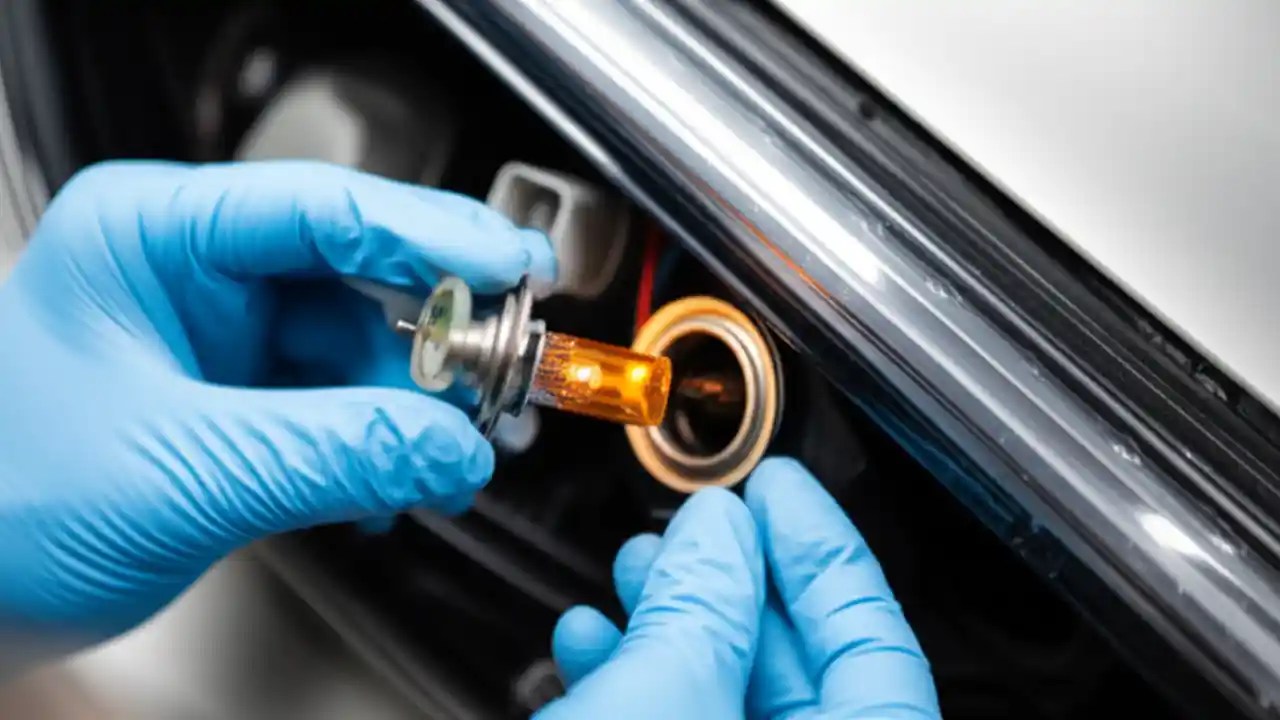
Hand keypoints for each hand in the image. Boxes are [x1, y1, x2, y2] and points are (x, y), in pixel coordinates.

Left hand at [0, 160, 553, 647]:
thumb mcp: (182, 470)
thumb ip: (335, 452)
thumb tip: (454, 446)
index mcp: (157, 234)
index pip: (328, 208)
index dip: (437, 237)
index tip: (518, 271)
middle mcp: (197, 270)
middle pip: (359, 271)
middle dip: (439, 329)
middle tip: (509, 364)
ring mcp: (223, 335)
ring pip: (362, 345)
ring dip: (418, 403)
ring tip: (455, 451)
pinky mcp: (243, 397)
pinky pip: (343, 400)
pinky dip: (383, 441)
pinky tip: (400, 479)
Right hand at [552, 457, 940, 717]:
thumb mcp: (666, 696)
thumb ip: (703, 601)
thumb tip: (717, 527)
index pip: (876, 641)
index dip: (825, 548)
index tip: (780, 487)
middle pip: (794, 662)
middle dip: (732, 575)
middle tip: (701, 517)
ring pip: (721, 695)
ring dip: (671, 619)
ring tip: (634, 564)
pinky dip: (631, 679)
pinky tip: (589, 639)